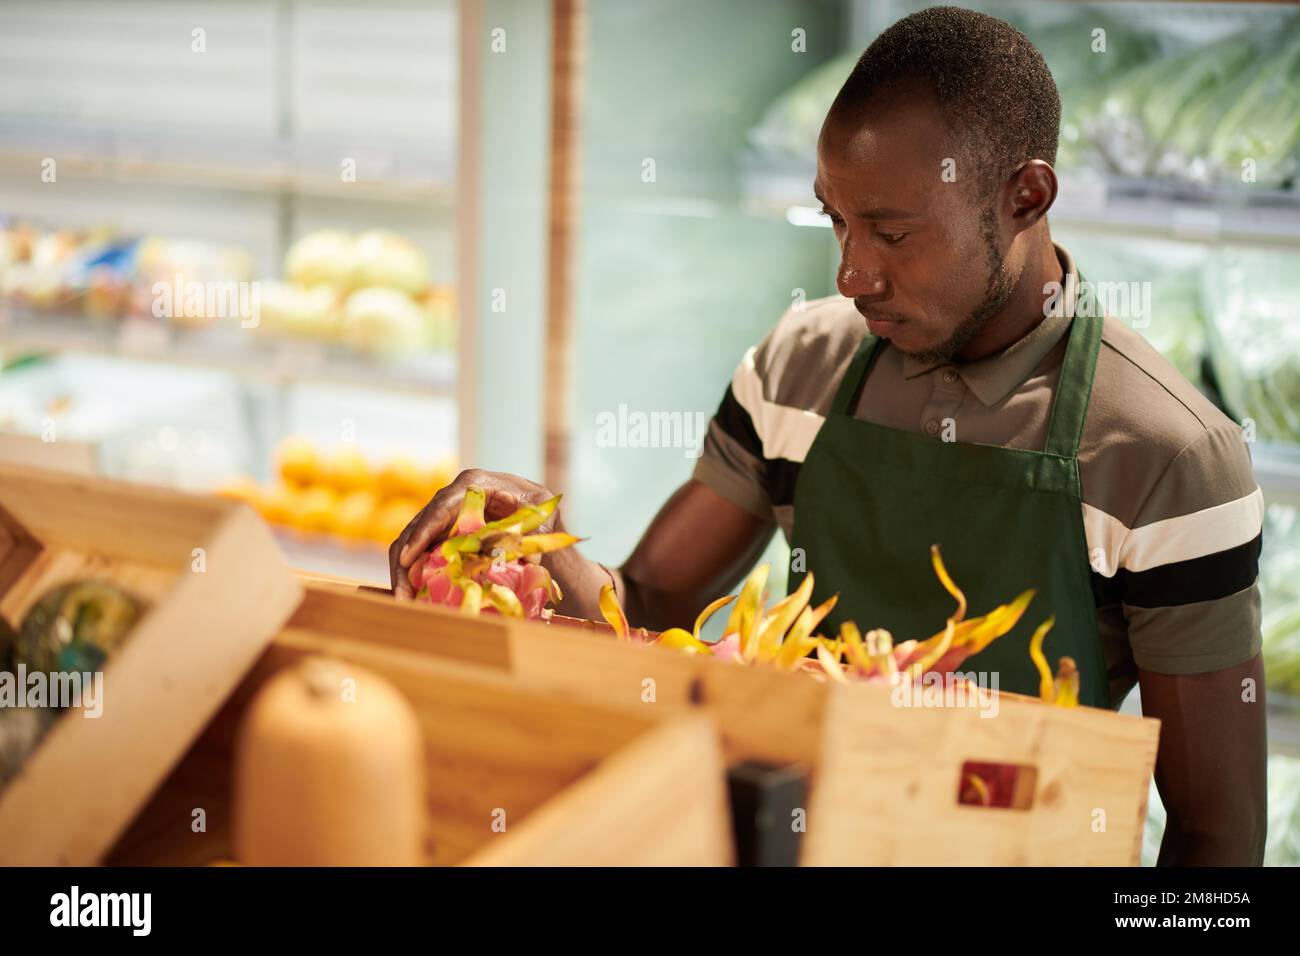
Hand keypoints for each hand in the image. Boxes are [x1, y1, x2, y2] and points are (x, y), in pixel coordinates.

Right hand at [387, 468, 558, 599]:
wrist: (534, 509)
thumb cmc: (538, 506)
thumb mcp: (542, 514)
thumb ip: (536, 533)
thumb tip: (527, 559)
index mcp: (473, 484)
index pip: (441, 506)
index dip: (423, 532)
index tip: (407, 557)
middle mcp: (452, 497)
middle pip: (417, 525)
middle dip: (405, 560)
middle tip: (402, 593)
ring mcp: (445, 516)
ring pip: (412, 541)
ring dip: (404, 572)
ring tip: (404, 601)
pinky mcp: (443, 534)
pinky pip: (422, 552)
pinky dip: (416, 573)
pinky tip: (414, 596)